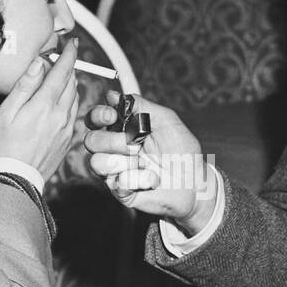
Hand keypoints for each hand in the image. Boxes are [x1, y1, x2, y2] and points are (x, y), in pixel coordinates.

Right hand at [0, 39, 80, 181]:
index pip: (63, 72)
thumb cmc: (5, 145)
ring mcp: (68, 127)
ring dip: (70, 83)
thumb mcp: (7, 112)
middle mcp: (61, 114)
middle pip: (72, 82)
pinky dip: (70, 100)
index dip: (68, 55)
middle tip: (59, 59)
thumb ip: (25, 86)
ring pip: (75, 97)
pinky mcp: (69, 138)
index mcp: (45, 105)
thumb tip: (39, 63)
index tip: (72, 43)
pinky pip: (74, 112)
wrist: (18, 178)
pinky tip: (60, 102)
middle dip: (68, 67)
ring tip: (59, 78)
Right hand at [84, 91, 216, 234]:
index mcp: (122, 129)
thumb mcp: (166, 121)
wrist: (195, 182)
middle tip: (136, 146)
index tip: (112, 116)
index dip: (98, 115)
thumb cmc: (182, 150)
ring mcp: (116, 170)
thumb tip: (112, 95)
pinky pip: (116, 183)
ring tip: (144, 164)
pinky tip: (151, 180)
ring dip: (124, 162)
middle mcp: (115, 149)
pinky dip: (138, 180)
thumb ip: (141, 106)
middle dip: (113, 141)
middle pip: (91, 140)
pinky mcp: (121, 191)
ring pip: (96, 163)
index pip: (96, 119)